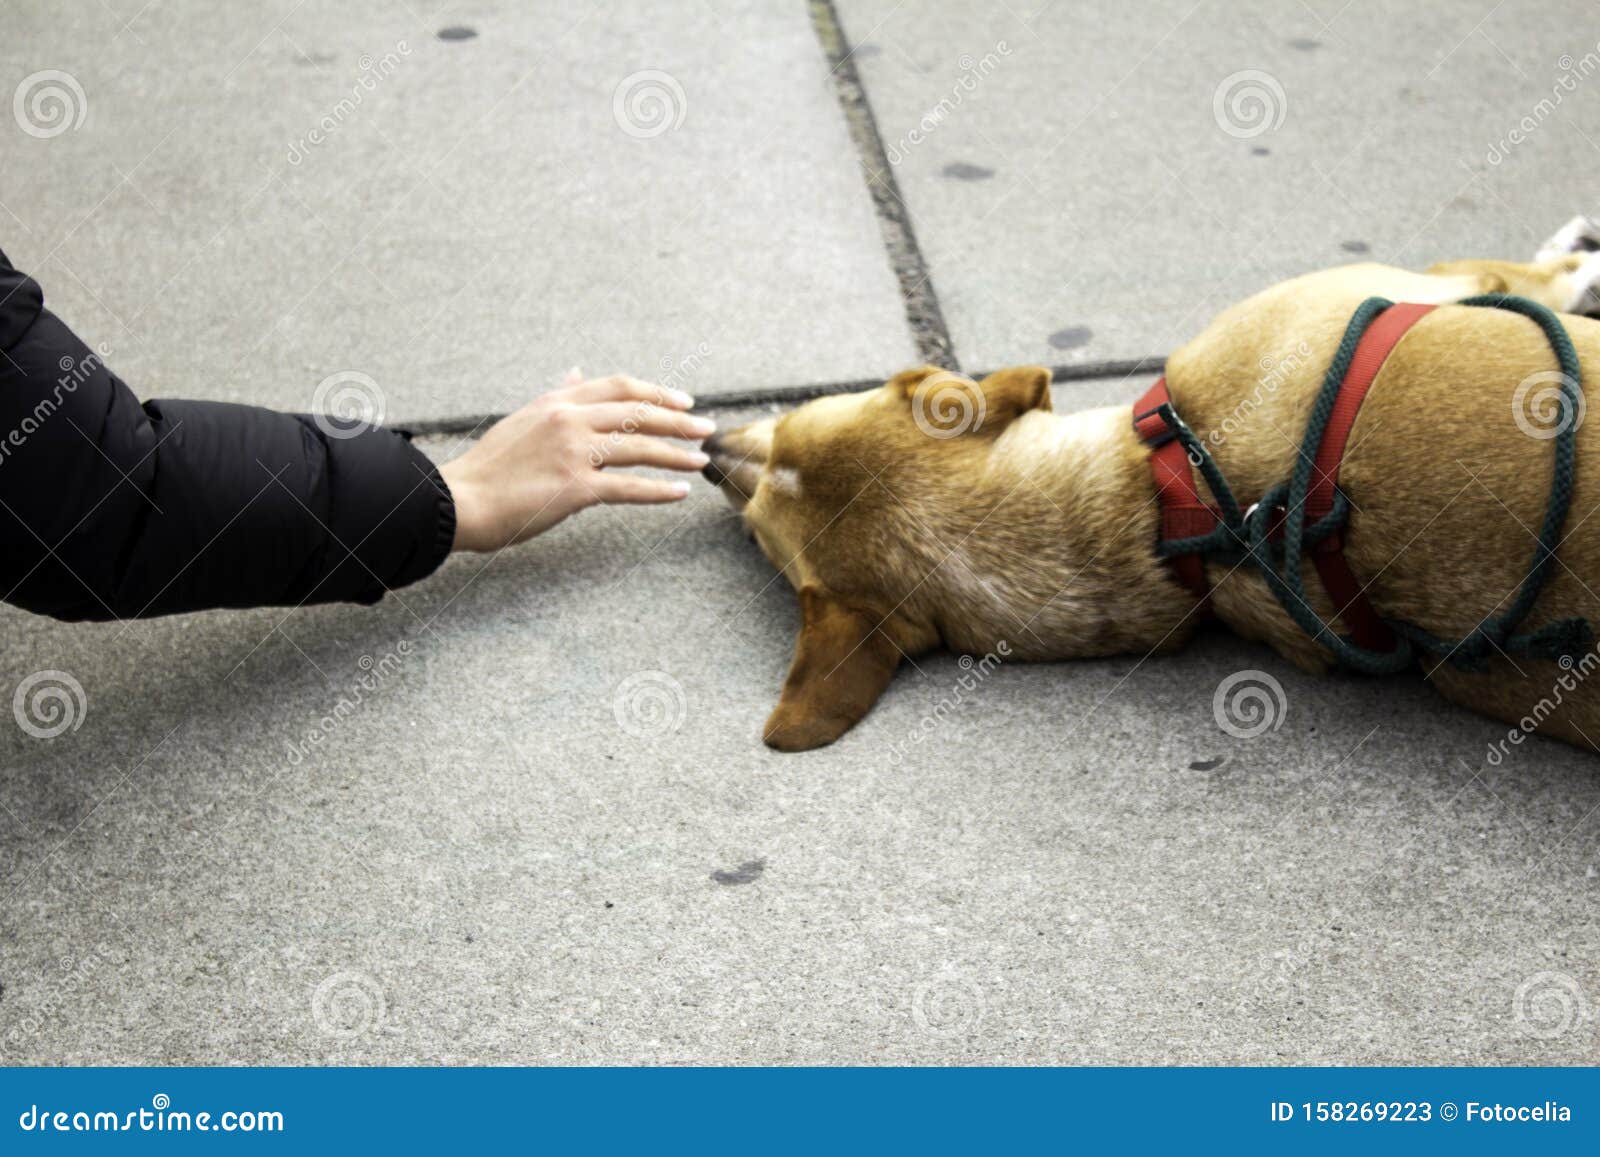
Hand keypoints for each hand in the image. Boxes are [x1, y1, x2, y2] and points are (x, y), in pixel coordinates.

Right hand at [438, 369, 712, 551]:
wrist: (461, 500)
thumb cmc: (490, 467)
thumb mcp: (523, 419)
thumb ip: (556, 398)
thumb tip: (575, 372)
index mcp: (558, 403)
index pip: (619, 387)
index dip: (656, 392)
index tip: (682, 401)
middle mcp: (569, 420)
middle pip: (639, 413)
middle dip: (678, 421)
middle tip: (706, 428)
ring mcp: (574, 453)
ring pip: (640, 447)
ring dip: (677, 454)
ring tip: (701, 460)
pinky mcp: (575, 488)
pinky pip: (628, 487)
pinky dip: (659, 490)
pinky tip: (679, 492)